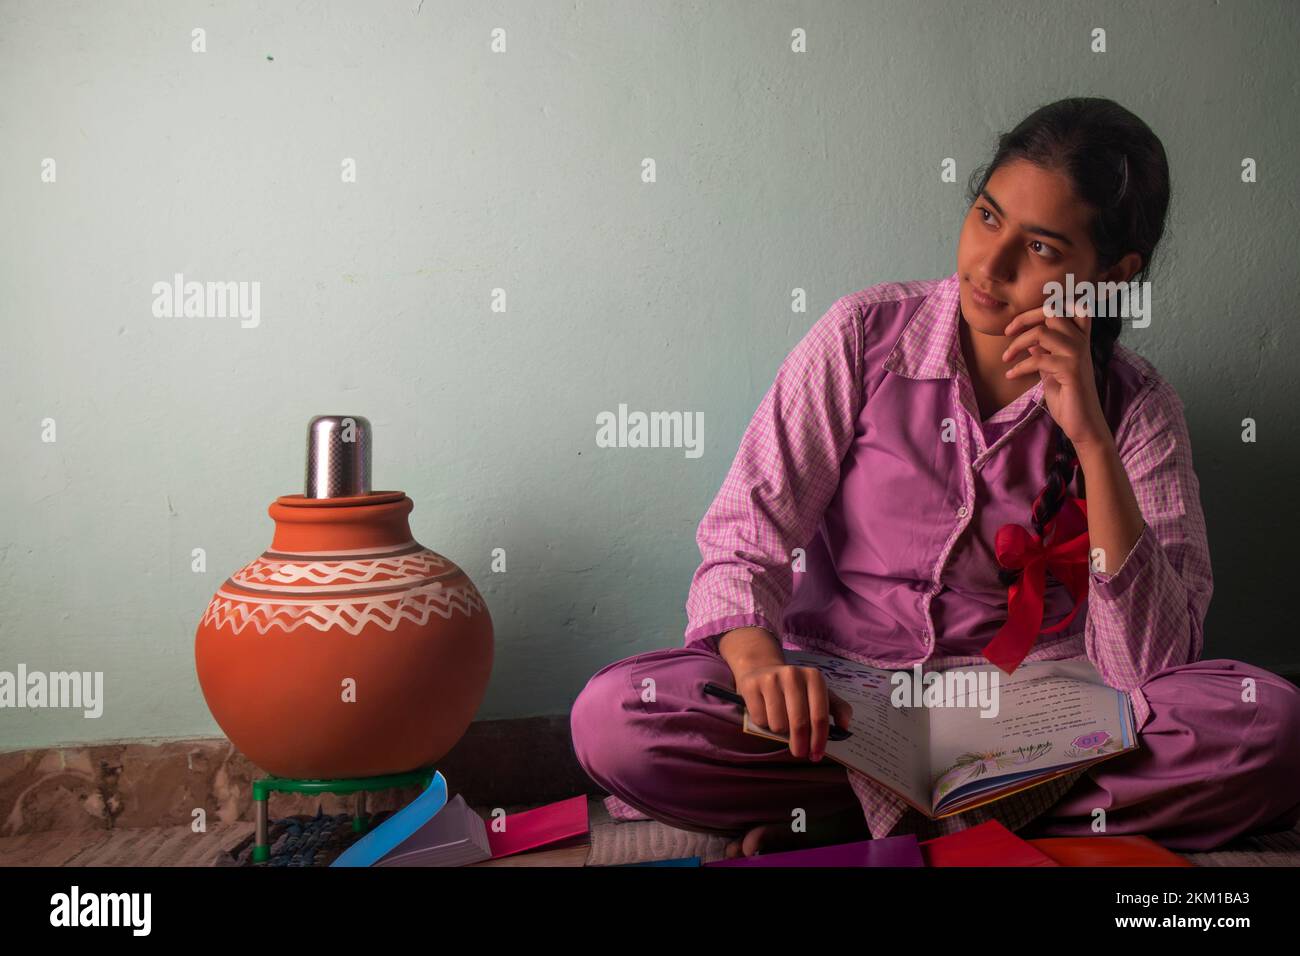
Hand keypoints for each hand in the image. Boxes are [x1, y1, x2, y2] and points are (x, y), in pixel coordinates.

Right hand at [732, 662, 853, 760]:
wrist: (762, 670)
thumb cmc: (795, 689)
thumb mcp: (819, 693)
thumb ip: (838, 708)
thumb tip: (844, 727)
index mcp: (814, 677)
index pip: (820, 716)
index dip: (819, 740)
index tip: (817, 755)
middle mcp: (793, 675)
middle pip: (799, 723)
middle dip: (801, 744)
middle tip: (800, 753)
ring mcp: (771, 679)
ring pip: (778, 725)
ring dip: (780, 732)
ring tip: (781, 724)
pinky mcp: (751, 685)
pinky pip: (760, 720)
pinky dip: (764, 724)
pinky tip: (767, 714)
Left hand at [1000, 296, 1110, 449]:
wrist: (1083, 424)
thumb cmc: (1068, 398)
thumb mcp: (1051, 372)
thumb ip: (1044, 354)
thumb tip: (1031, 342)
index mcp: (1078, 340)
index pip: (1066, 308)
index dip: (1040, 308)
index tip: (1016, 324)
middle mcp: (1081, 342)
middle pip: (1052, 312)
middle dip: (1025, 318)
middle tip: (1007, 332)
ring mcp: (1077, 354)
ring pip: (1043, 332)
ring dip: (1018, 344)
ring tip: (1006, 359)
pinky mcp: (1071, 370)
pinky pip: (1038, 359)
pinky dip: (1020, 366)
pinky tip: (1011, 375)